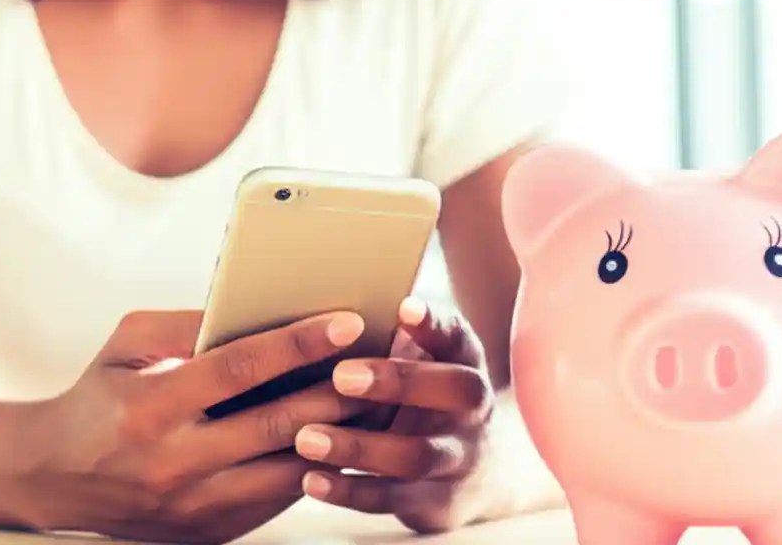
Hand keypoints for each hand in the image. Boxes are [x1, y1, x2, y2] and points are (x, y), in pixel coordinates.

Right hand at [12, 309, 369, 543]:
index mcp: (151, 407)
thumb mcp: (124, 346)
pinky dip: (313, 468)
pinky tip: (341, 439)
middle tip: (384, 362)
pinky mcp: (208, 533)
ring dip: (340, 435)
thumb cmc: (96, 399)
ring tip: (376, 401)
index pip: (240, 369)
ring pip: (288, 471)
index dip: (299, 343)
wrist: (53, 480)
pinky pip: (276, 500)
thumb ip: (184, 325)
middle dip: (339, 391)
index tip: (348, 321)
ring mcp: (194, 507)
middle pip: (277, 425)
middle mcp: (174, 463)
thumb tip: (252, 310)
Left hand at [294, 297, 494, 533]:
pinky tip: (311, 480)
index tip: (402, 308)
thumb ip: (389, 332)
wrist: (476, 473)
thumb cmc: (423, 395)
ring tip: (305, 438)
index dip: (433, 323)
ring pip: (416, 454)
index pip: (457, 336)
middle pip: (453, 391)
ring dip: (359, 447)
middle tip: (340, 375)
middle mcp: (472, 409)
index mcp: (463, 361)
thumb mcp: (420, 360)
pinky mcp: (437, 502)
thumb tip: (328, 280)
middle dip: (398, 381)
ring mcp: (459, 458)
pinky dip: (350, 491)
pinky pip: (393, 499)